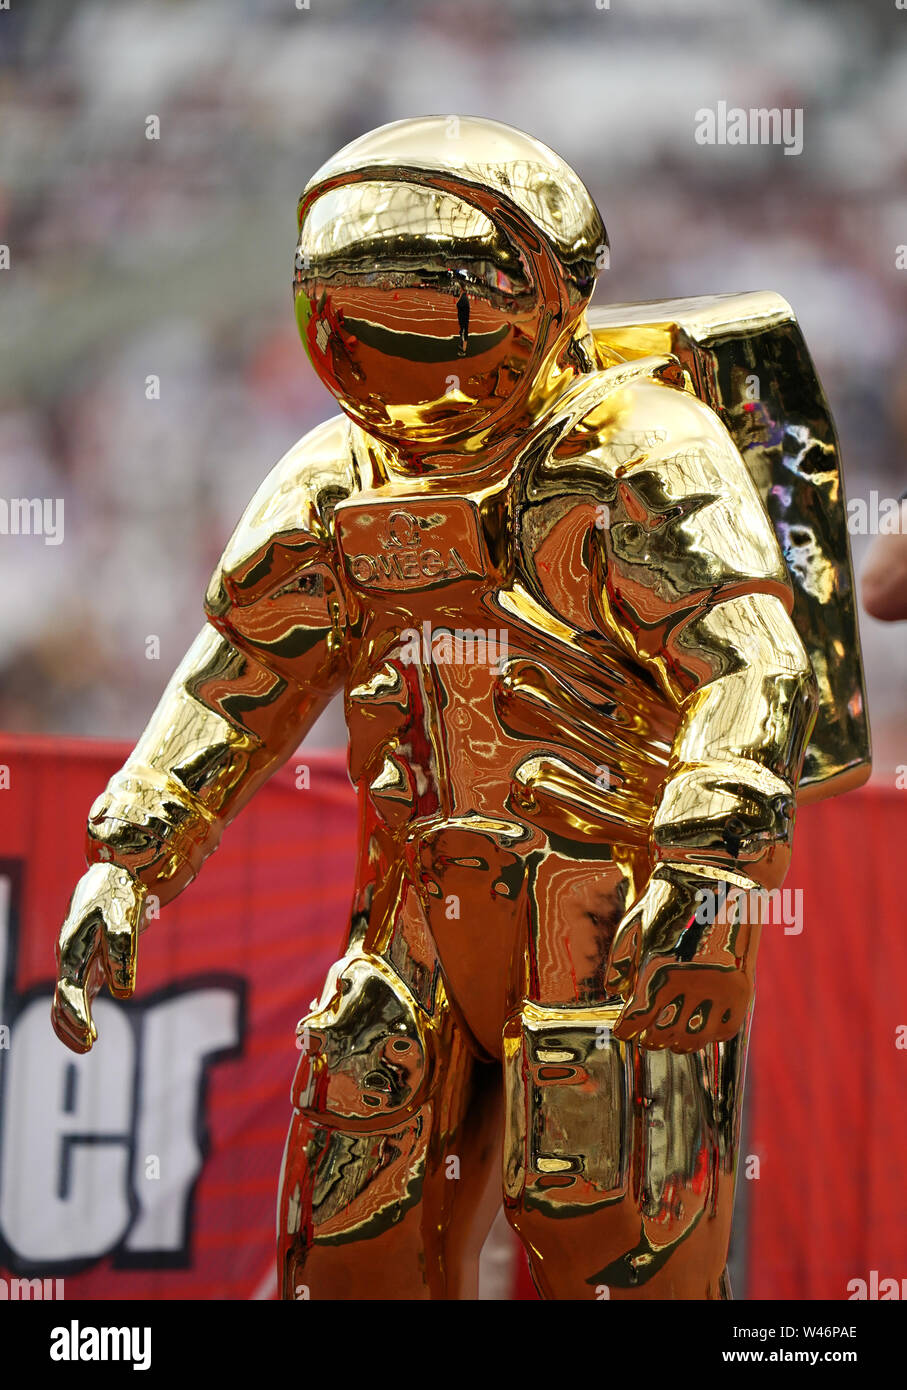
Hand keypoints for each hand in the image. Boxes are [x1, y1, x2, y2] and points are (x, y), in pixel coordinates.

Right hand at [52, 862, 146, 1053]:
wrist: (120, 867)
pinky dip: (81, 1007)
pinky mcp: (90, 954)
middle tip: (87, 1048)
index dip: (77, 1017)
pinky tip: (89, 1026)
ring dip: (73, 1020)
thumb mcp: (122, 920)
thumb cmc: (119, 893)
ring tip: (88, 1043)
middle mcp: (70, 956)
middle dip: (71, 1025)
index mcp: (72, 949)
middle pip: (62, 998)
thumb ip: (121, 955)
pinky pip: (79, 987)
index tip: (89, 1038)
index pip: (69, 992)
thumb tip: (123, 994)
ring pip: (67, 995)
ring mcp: (78, 955)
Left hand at [605, 864, 758, 1052]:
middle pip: (662, 1036)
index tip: (625, 1030)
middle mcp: (685, 985)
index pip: (635, 1022)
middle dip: (649, 1038)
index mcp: (655, 970)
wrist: (721, 877)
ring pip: (693, 1039)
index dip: (627, 1031)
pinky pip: (725, 1031)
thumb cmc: (671, 897)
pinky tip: (702, 1023)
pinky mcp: (741, 990)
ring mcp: (716, 989)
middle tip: (647, 1034)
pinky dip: (711, 1034)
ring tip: (673, 1035)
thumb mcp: (635, 922)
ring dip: (679, 1041)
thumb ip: (621, 960)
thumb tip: (616, 991)